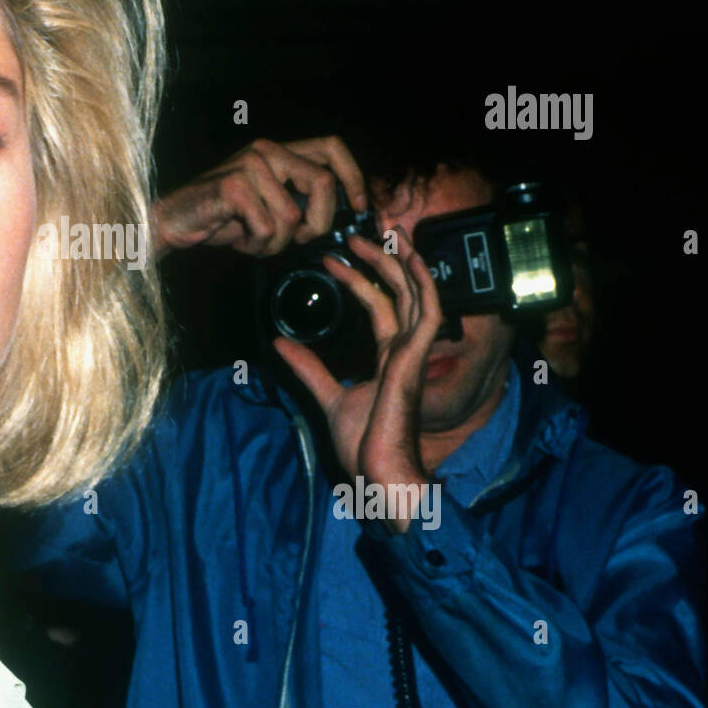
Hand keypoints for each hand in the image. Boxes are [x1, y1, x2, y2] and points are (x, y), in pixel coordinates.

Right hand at [149, 136, 366, 258]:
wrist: (171, 222)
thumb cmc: (222, 218)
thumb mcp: (268, 205)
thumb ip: (300, 201)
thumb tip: (344, 214)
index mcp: (279, 151)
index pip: (332, 147)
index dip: (353, 176)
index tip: (359, 206)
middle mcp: (267, 150)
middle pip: (324, 183)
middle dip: (319, 222)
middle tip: (298, 239)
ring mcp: (250, 165)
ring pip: (293, 216)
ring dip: (277, 242)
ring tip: (254, 241)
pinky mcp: (234, 186)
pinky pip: (268, 227)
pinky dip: (257, 245)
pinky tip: (239, 240)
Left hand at [273, 226, 440, 533]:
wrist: (379, 474)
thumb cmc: (364, 446)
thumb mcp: (327, 397)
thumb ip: (309, 368)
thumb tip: (280, 343)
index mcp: (389, 359)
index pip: (381, 307)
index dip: (359, 280)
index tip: (333, 260)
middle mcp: (405, 352)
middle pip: (398, 293)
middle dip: (380, 261)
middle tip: (355, 235)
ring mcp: (413, 354)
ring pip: (415, 294)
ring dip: (401, 261)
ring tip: (384, 233)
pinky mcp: (414, 360)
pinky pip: (427, 312)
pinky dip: (422, 283)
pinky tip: (410, 259)